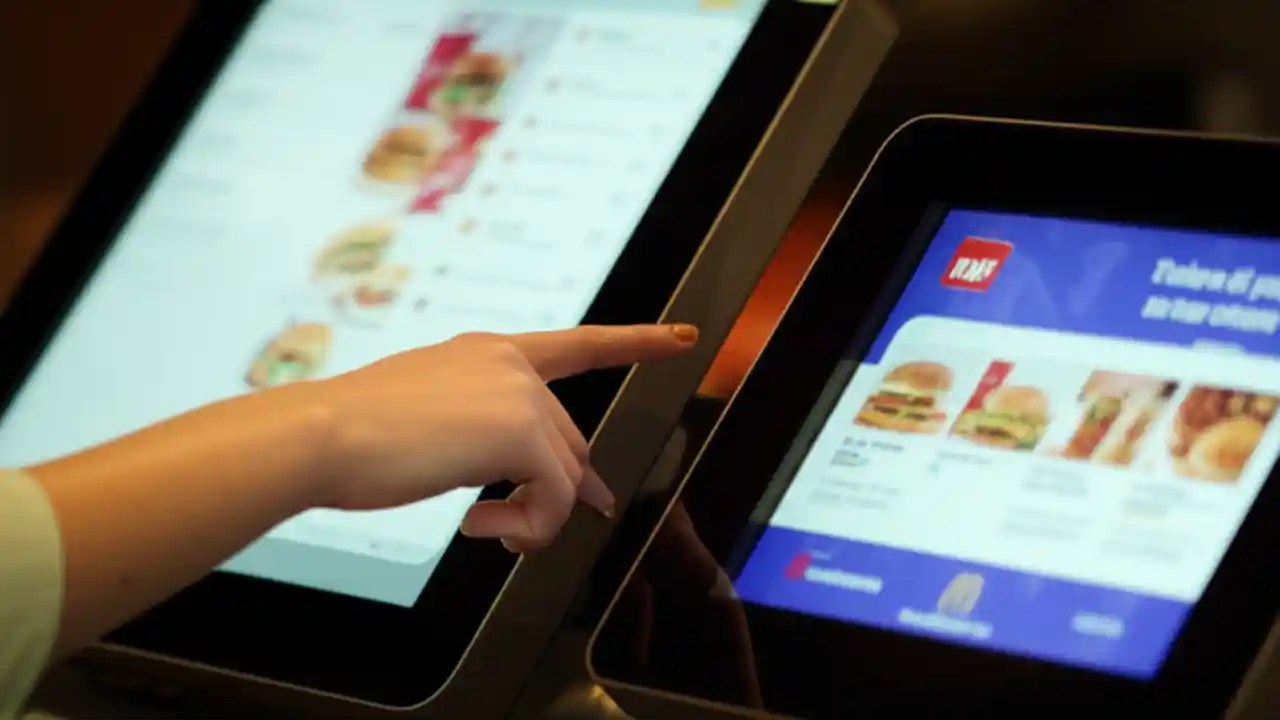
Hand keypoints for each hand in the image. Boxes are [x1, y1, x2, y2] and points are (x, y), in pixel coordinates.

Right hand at [308, 324, 698, 550]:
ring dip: (535, 520)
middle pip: (568, 441)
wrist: (320, 435)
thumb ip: (493, 440)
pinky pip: (553, 500)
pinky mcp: (521, 429)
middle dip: (569, 490)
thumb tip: (559, 487)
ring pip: (566, 476)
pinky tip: (476, 526)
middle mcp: (510, 362)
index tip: (683, 337)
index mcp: (486, 351)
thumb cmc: (358, 437)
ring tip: (491, 533)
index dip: (635, 342)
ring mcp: (519, 392)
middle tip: (549, 526)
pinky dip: (527, 529)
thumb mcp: (434, 425)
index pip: (578, 345)